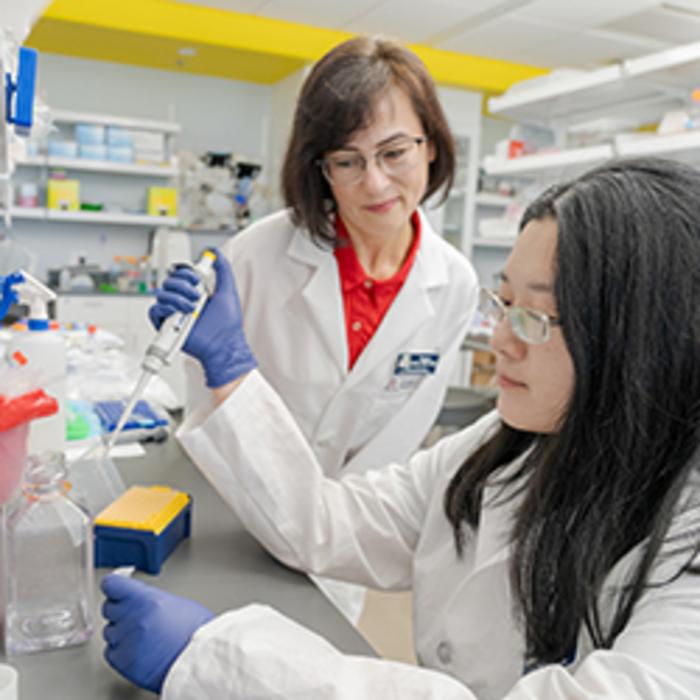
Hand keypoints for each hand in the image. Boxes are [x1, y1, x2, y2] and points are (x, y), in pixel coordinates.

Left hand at [101, 574, 213, 693]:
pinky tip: (136, 649)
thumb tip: (140, 600)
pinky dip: (120, 650)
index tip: (115, 588)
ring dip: (121, 631)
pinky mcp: (123, 661)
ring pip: (109, 630)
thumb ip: (151, 599)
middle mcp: (131, 617)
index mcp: (145, 599)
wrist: (199, 660)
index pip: (112, 585)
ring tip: (141, 635)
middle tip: (134, 615)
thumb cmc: (196, 632)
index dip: (114, 586)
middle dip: (120, 609)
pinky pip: (110, 651)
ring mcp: (125, 640)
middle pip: (109, 608)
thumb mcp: (177, 602)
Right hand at [149, 248, 256, 386]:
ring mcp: (174, 313)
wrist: (222, 344)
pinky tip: (178, 312)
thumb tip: (216, 253)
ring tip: (192, 308)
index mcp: (195, 292)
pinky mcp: (165, 324)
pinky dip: (165, 308)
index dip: (186, 272)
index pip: (181, 274)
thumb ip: (223, 270)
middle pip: (169, 281)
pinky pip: (154, 310)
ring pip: (161, 293)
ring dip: (177, 298)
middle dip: (183, 285)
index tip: (197, 278)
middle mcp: (182, 301)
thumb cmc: (227, 324)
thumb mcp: (228, 290)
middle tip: (197, 295)